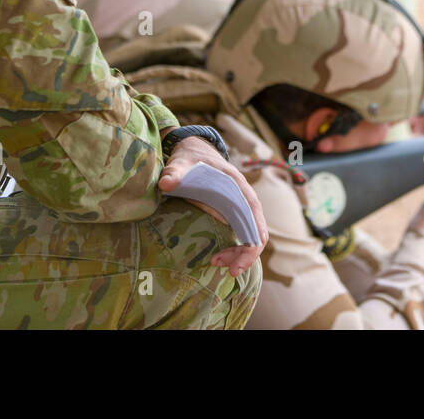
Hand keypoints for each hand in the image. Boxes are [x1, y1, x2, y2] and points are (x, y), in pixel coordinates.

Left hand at [158, 136, 268, 277]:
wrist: (194, 152)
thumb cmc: (191, 158)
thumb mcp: (182, 162)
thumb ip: (175, 171)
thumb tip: (166, 183)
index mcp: (238, 186)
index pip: (253, 216)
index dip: (251, 241)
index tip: (237, 262)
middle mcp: (244, 199)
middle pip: (256, 232)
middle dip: (246, 255)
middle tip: (228, 271)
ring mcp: (240, 208)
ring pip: (250, 237)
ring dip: (238, 254)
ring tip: (216, 263)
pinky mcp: (233, 215)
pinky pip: (241, 236)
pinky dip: (233, 249)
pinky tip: (216, 258)